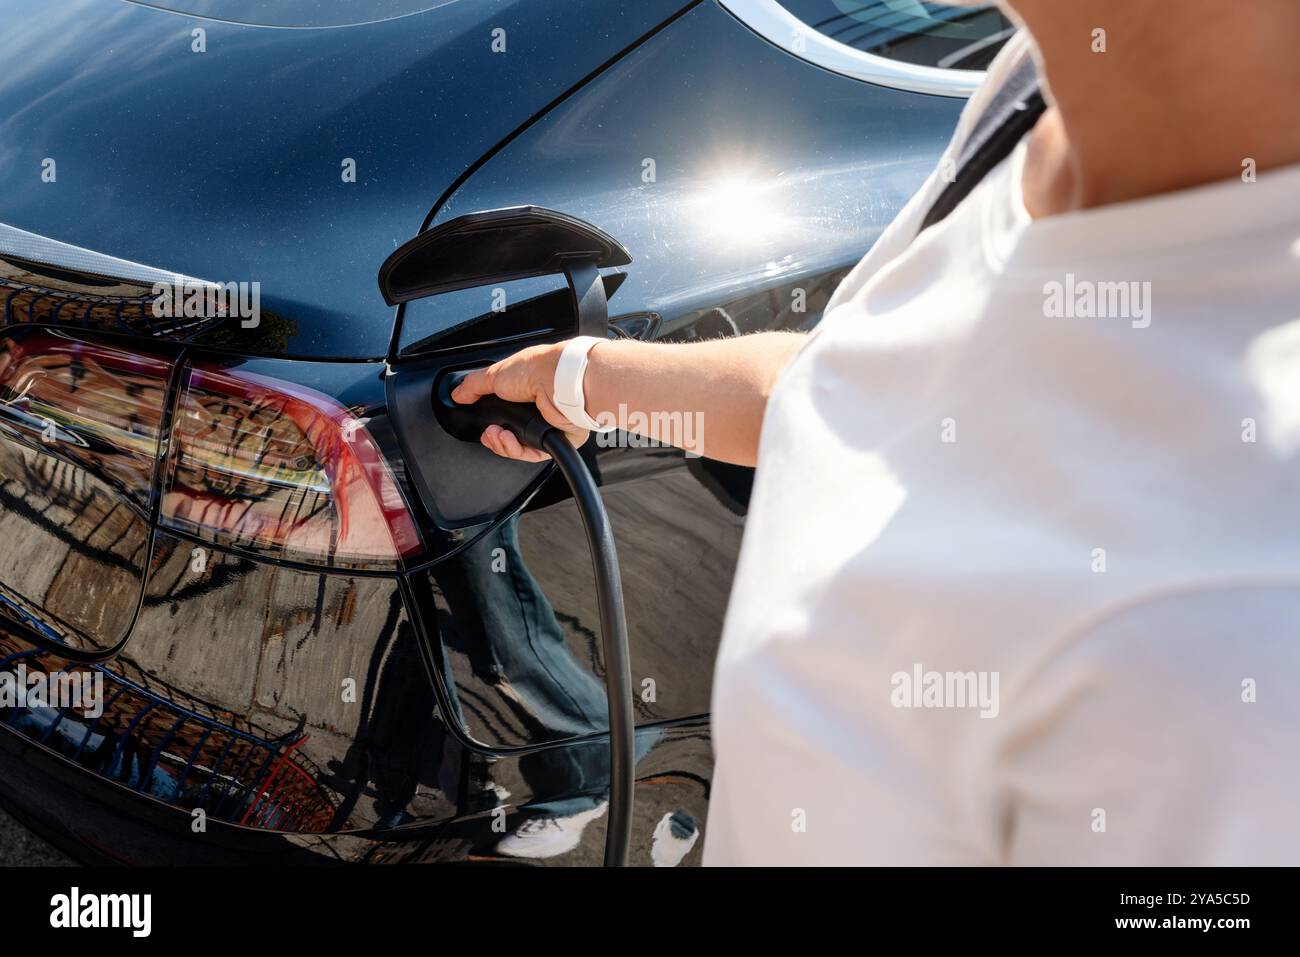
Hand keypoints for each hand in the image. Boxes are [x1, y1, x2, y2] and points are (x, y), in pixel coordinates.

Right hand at [449, 341, 589, 462]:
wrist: (560, 382)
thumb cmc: (537, 369)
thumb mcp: (495, 374)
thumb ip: (473, 385)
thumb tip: (457, 393)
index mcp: (524, 390)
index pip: (502, 412)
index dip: (488, 422)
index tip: (479, 424)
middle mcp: (535, 408)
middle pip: (508, 433)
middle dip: (494, 437)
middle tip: (488, 433)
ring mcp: (545, 424)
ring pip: (518, 446)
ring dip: (502, 444)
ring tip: (496, 435)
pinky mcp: (553, 438)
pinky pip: (532, 454)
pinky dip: (516, 450)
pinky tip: (508, 440)